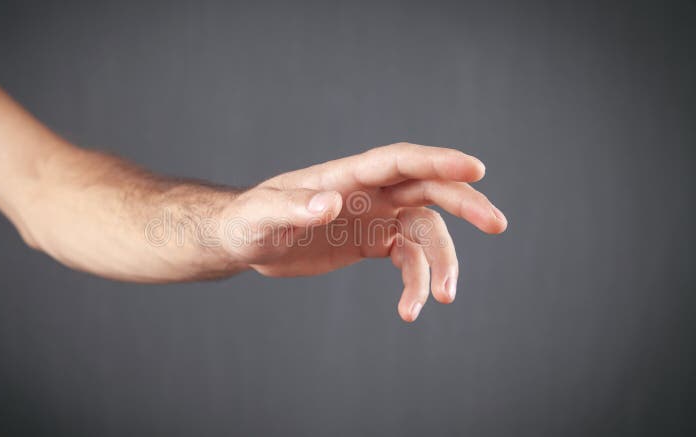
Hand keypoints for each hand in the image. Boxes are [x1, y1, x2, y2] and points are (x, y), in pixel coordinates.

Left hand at [218, 142, 507, 321]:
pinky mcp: (372, 242)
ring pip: (425, 231)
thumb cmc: (249, 220)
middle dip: (463, 204)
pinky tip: (410, 310)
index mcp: (347, 175)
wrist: (246, 241)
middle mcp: (369, 192)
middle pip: (427, 189)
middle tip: (497, 224)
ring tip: (442, 299)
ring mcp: (374, 216)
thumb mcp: (263, 215)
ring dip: (440, 264)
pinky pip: (407, 259)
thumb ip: (294, 208)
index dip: (437, 162)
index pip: (400, 160)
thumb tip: (330, 204)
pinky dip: (416, 282)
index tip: (475, 170)